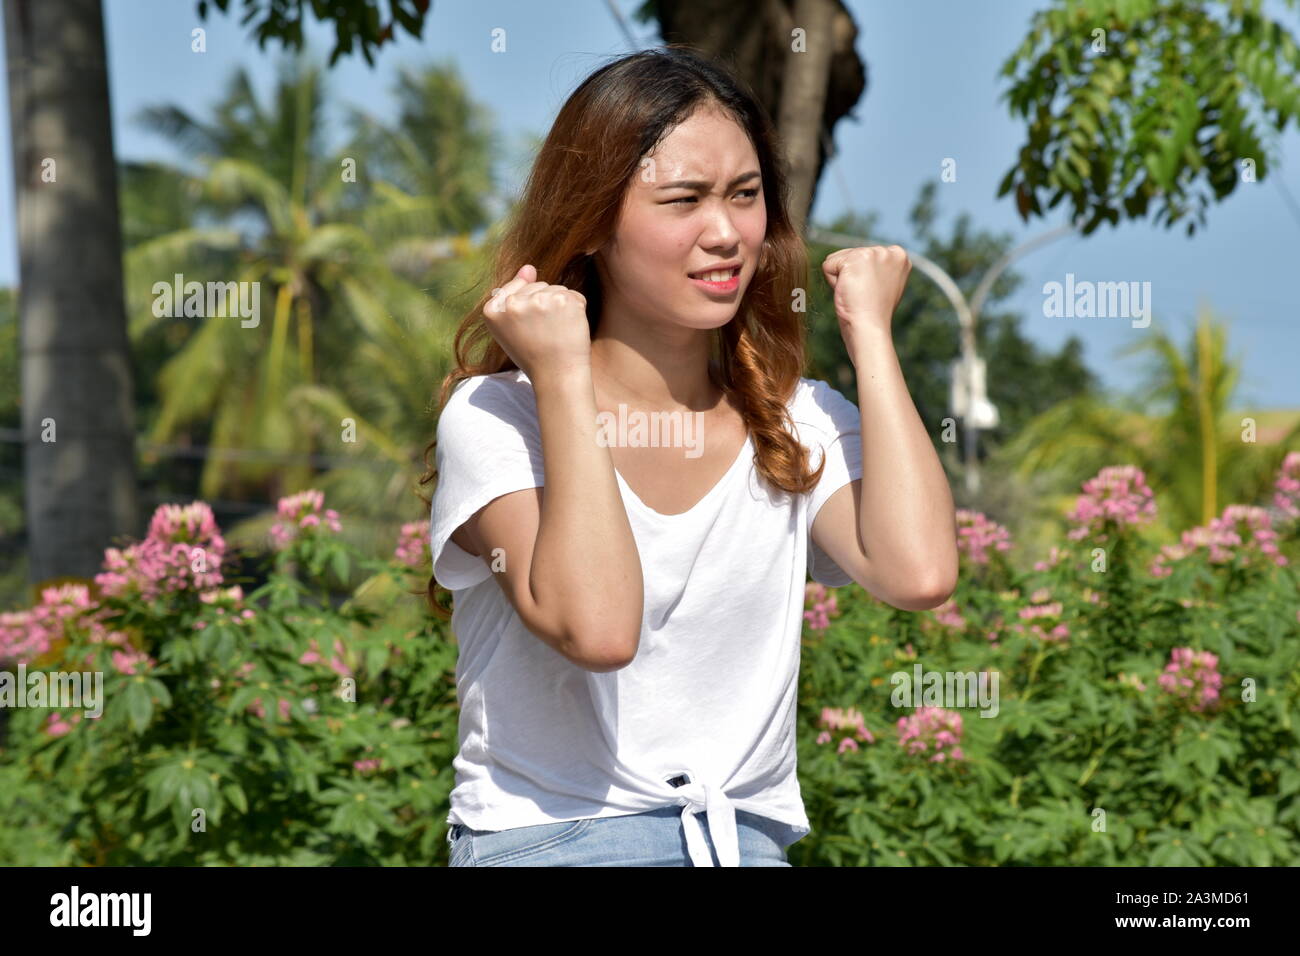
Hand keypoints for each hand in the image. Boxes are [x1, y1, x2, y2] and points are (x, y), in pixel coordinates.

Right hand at [483, 264, 592, 381]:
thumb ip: (514, 294)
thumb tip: (528, 267)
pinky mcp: (563, 301)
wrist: (557, 377)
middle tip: (544, 335)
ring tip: (556, 332)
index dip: (528, 310)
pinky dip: (576, 309)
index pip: (515, 288)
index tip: (529, 331)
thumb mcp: (512, 326)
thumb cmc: (534, 354)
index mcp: (491, 310)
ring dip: (561, 307)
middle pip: (536, 286)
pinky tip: (569, 328)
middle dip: (544, 306)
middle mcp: (513, 304)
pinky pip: (574, 295)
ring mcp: (538, 300)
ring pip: (555, 289)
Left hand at [821, 245, 911, 350]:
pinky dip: (832, 282)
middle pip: (850, 255)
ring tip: (856, 294)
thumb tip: (862, 266)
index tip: (871, 292)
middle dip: (851, 276)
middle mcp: (889, 250)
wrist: (870, 327)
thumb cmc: (873, 313)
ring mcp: (874, 252)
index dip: (861, 276)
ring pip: (839, 259)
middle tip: (863, 295)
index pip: (864, 256)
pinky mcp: (856, 258)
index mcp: (899, 256)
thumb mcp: (882, 284)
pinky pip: (828, 265)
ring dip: (841, 279)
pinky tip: (848, 292)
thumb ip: (875, 269)